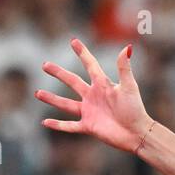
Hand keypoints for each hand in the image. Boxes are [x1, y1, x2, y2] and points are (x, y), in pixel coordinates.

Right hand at [37, 39, 152, 153]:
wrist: (138, 133)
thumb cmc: (136, 109)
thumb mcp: (129, 86)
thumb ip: (124, 67)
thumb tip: (128, 46)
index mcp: (102, 84)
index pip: (90, 65)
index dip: (82, 53)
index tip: (73, 41)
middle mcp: (93, 96)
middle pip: (72, 81)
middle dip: (58, 73)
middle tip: (45, 65)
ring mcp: (89, 111)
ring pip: (66, 104)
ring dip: (52, 99)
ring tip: (37, 93)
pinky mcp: (89, 126)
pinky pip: (70, 126)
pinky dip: (58, 125)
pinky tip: (44, 122)